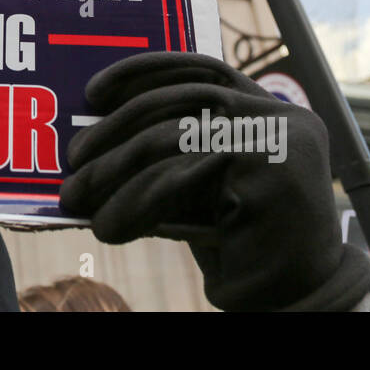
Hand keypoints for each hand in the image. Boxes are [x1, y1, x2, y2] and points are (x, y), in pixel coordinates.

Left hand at [59, 51, 369, 310]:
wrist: (296, 299)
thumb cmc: (241, 244)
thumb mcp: (203, 185)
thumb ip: (170, 154)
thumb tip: (96, 141)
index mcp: (266, 107)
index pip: (199, 70)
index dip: (143, 72)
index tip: (94, 92)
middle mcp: (279, 113)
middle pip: (178, 101)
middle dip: (116, 129)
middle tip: (74, 160)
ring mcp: (277, 140)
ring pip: (171, 138)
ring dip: (115, 170)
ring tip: (79, 199)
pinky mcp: (267, 175)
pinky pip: (181, 179)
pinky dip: (136, 202)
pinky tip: (113, 225)